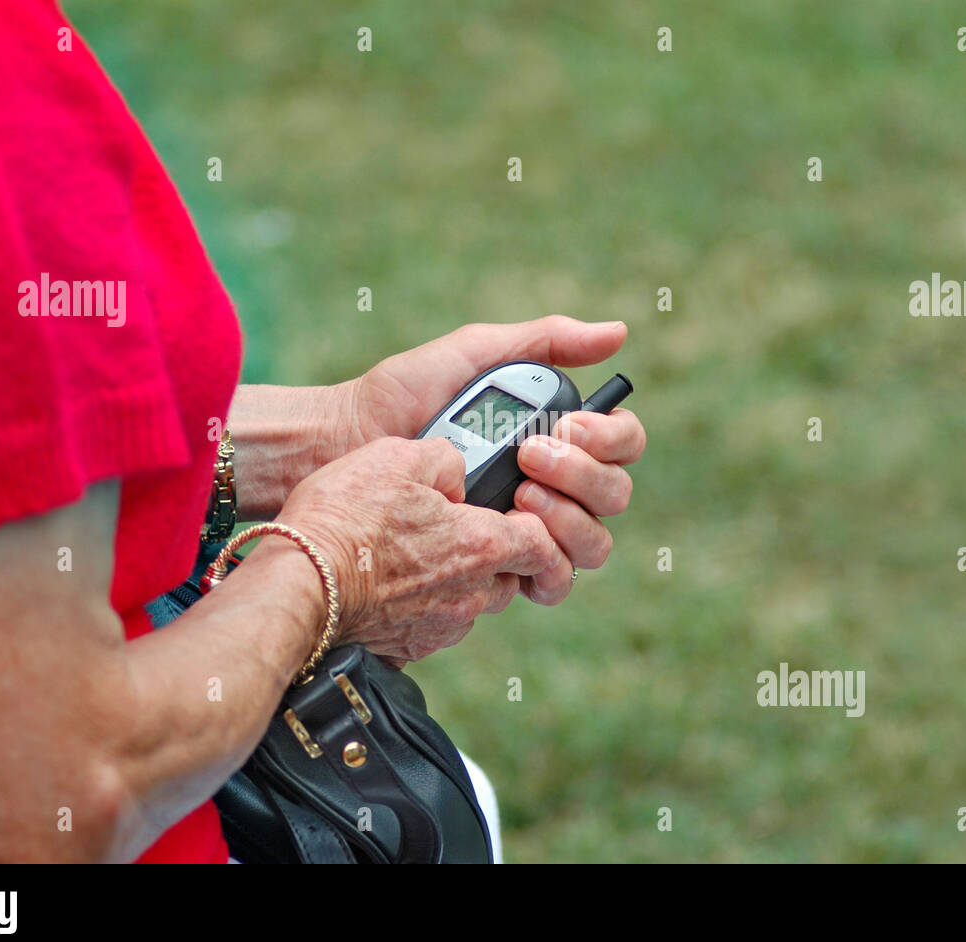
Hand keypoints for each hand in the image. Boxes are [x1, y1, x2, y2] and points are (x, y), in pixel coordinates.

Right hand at [278, 436, 558, 665]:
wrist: (296, 583)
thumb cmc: (344, 517)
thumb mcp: (399, 457)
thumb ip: (447, 459)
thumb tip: (459, 475)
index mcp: (480, 547)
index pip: (545, 546)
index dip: (541, 529)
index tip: (521, 515)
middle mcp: (470, 595)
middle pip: (509, 576)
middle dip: (494, 555)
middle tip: (455, 528)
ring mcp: (440, 628)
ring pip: (471, 603)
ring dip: (457, 581)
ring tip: (414, 553)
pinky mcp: (409, 648)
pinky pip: (433, 625)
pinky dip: (422, 605)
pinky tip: (389, 582)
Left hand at [351, 315, 644, 602]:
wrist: (343, 447)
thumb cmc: (400, 398)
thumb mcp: (471, 355)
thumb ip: (542, 341)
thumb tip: (618, 333)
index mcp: (557, 438)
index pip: (621, 443)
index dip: (609, 437)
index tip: (567, 423)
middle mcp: (554, 488)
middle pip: (614, 494)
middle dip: (582, 473)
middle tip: (530, 456)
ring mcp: (530, 532)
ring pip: (594, 542)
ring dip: (569, 518)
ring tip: (517, 495)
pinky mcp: (502, 569)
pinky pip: (554, 584)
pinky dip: (548, 567)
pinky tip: (512, 539)